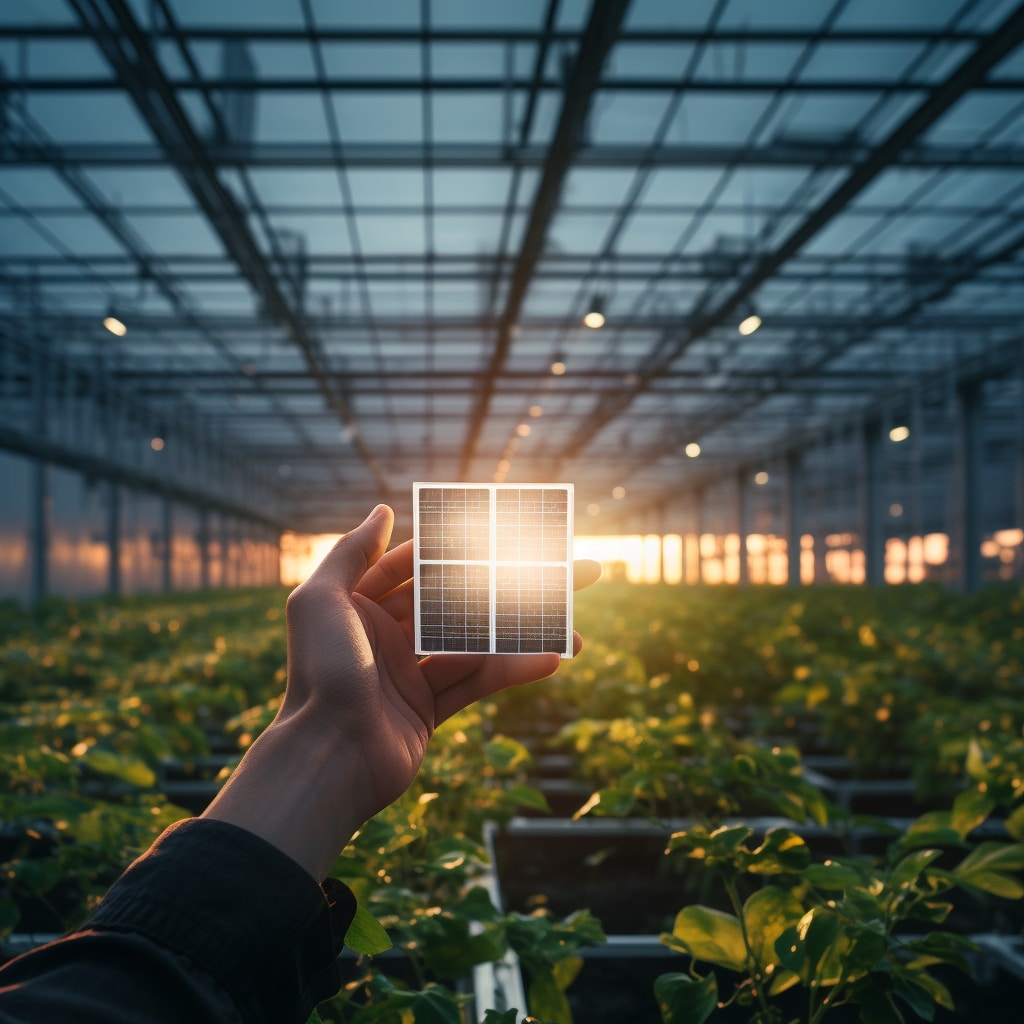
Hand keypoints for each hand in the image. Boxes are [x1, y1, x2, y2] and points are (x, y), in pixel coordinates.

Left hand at [204, 504, 600, 878]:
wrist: (326, 758)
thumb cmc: (320, 672)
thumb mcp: (320, 599)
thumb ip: (352, 553)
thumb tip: (384, 511)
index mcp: (361, 606)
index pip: (416, 566)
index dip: (457, 548)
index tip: (502, 532)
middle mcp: (387, 636)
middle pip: (456, 602)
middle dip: (506, 587)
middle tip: (556, 575)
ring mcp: (410, 674)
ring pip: (475, 643)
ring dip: (523, 633)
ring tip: (576, 626)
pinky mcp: (429, 711)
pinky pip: (477, 684)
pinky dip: (513, 671)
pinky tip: (552, 658)